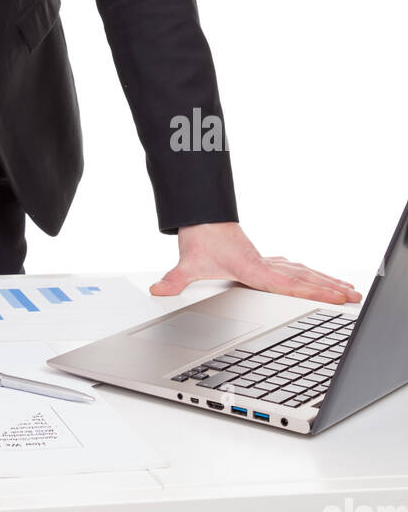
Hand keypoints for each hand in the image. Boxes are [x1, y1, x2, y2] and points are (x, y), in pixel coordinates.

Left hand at [149, 222, 361, 305]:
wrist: (200, 214)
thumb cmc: (199, 238)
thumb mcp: (186, 263)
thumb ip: (173, 281)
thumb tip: (156, 292)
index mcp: (254, 269)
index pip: (290, 284)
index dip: (314, 292)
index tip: (336, 296)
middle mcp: (265, 264)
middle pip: (305, 277)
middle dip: (330, 288)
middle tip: (355, 296)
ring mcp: (266, 260)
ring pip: (302, 271)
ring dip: (324, 280)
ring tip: (347, 289)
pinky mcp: (262, 258)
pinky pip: (293, 268)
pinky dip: (309, 273)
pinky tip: (315, 277)